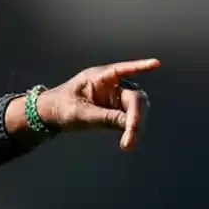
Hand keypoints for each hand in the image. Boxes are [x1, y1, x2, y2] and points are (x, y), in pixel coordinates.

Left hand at [34, 58, 159, 150]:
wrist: (52, 113)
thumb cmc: (61, 107)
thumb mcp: (79, 114)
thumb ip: (103, 117)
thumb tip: (128, 124)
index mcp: (99, 78)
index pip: (121, 70)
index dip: (139, 67)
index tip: (156, 64)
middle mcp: (112, 85)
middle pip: (134, 97)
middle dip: (136, 117)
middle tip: (131, 137)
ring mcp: (117, 98)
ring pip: (136, 109)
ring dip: (136, 126)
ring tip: (127, 144)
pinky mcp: (118, 111)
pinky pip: (130, 119)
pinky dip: (131, 130)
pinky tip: (127, 143)